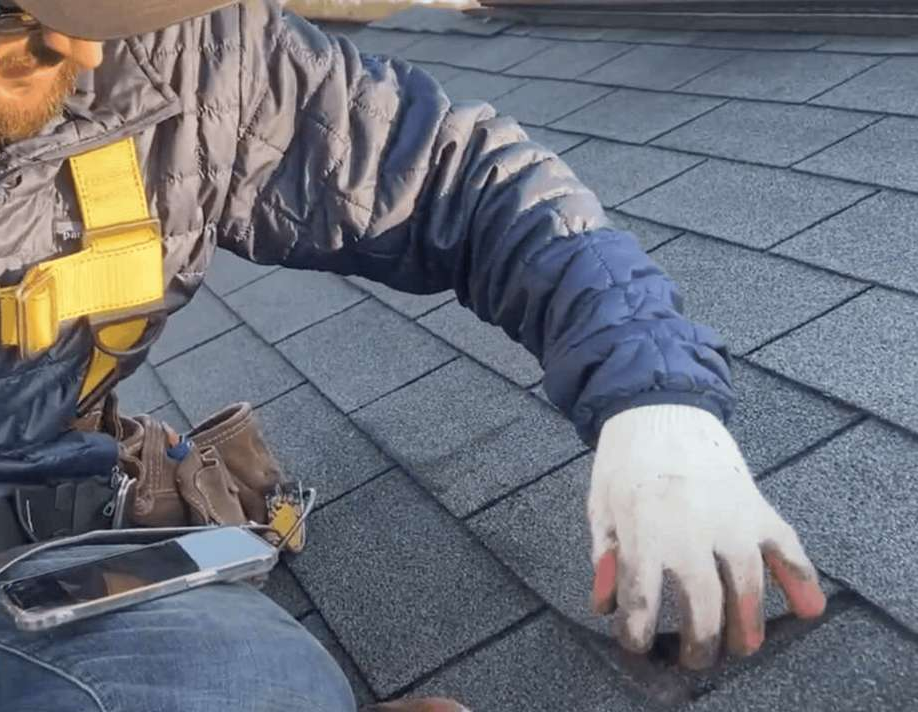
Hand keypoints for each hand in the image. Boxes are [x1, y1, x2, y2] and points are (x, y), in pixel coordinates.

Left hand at [588, 404, 825, 668]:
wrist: (661, 408)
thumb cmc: (624, 461)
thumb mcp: (601, 507)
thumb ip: (606, 558)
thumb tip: (606, 606)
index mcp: (645, 531)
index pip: (643, 602)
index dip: (636, 633)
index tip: (635, 645)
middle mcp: (692, 531)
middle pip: (704, 607)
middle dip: (700, 643)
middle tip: (694, 659)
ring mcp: (731, 519)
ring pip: (748, 588)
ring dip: (748, 627)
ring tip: (742, 647)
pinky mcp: (757, 506)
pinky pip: (787, 548)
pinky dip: (801, 579)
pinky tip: (807, 607)